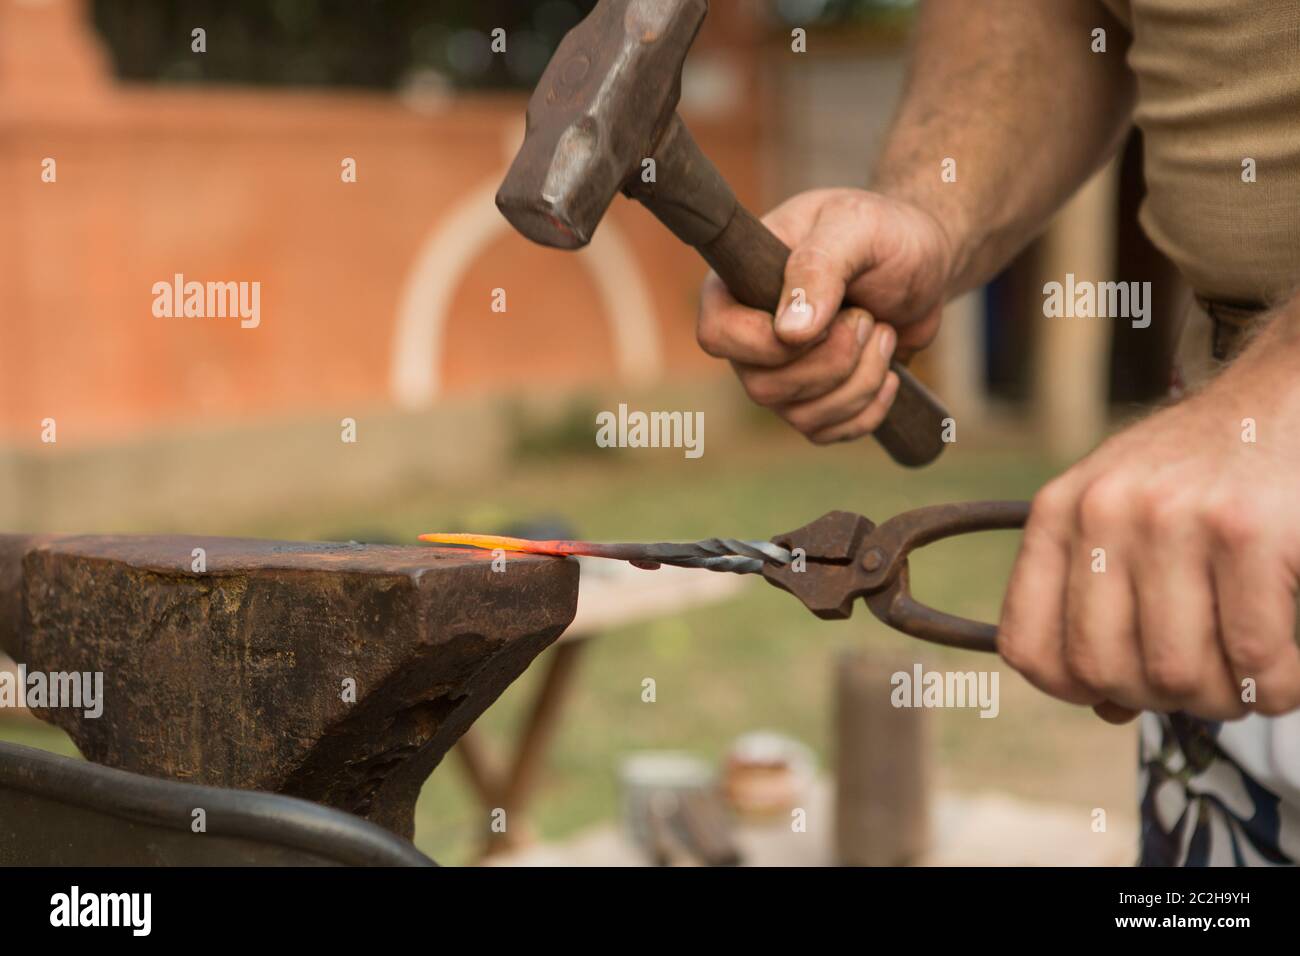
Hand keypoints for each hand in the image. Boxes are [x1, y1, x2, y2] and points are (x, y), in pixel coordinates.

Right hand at [696, 188, 955, 442]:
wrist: (922, 264)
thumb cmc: (882, 235)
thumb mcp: (855, 228)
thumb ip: (818, 267)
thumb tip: (788, 333)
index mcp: (738, 285)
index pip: (716, 335)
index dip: (765, 342)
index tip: (824, 319)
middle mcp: (749, 337)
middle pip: (762, 387)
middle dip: (831, 362)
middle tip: (866, 318)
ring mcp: (779, 376)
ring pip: (799, 416)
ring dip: (859, 381)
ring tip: (883, 332)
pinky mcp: (813, 402)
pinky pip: (827, 432)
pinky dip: (869, 408)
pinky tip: (889, 370)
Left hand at [997, 337, 1299, 721]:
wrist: (1281, 400)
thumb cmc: (1199, 472)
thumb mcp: (1119, 510)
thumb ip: (1099, 598)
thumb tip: (1105, 707)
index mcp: (1058, 512)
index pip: (1027, 645)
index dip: (1071, 688)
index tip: (1115, 689)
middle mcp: (1103, 513)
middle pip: (1103, 671)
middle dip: (1157, 698)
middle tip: (1199, 683)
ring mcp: (1172, 520)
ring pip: (1176, 674)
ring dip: (1221, 697)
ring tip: (1246, 674)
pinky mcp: (1248, 532)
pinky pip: (1253, 659)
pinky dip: (1276, 686)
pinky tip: (1285, 666)